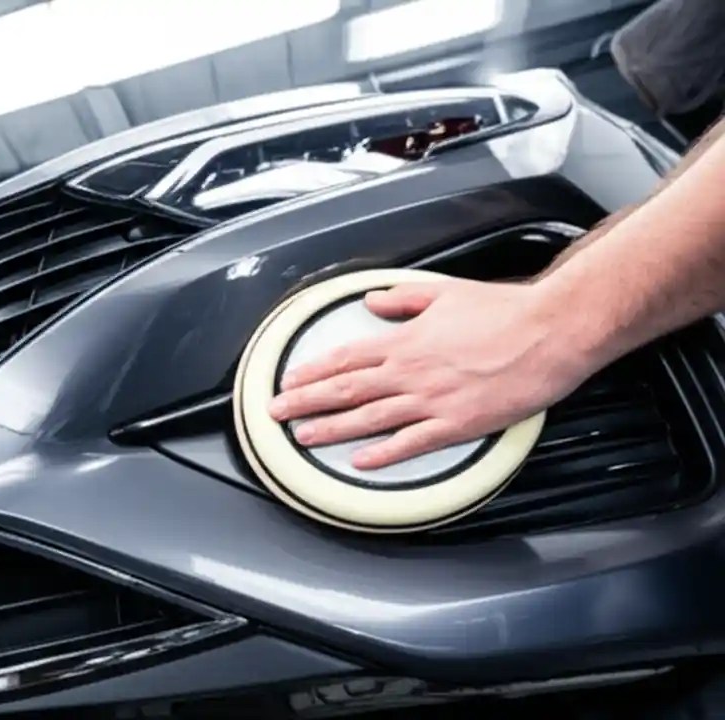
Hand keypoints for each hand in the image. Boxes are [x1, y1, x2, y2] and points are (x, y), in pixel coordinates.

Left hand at [267, 279, 602, 468]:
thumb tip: (371, 302)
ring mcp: (433, 400)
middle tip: (275, 412)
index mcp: (406, 340)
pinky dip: (383, 454)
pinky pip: (412, 442)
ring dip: (332, 429)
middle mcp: (412, 371)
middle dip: (305, 401)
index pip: (346, 358)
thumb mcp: (445, 293)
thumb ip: (403, 300)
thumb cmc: (504, 310)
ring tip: (303, 437)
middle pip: (346, 389)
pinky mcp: (458, 423)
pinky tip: (360, 462)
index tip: (289, 380)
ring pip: (370, 419)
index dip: (313, 371)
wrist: (551, 331)